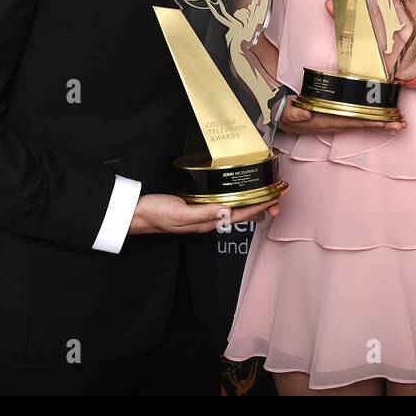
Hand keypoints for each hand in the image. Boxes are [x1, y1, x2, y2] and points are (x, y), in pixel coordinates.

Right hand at [129, 193, 280, 235]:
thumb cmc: (156, 213)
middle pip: (242, 213)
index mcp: (208, 222)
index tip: (276, 196)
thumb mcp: (180, 213)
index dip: (260, 204)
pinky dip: (237, 198)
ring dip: (252, 202)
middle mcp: (209, 219)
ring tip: (267, 194)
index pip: (241, 213)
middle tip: (279, 195)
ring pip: (235, 209)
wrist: (136, 213)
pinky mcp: (197, 206)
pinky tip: (239, 193)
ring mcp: (204, 214)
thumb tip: (228, 210)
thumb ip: (204, 213)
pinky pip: (224, 204)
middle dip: (262, 205)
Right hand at [277, 95, 405, 134]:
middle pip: (363, 124)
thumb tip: (306, 114)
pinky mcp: (337, 118)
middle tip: (402, 124)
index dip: (368, 121)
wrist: (281, 120)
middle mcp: (335, 123)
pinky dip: (372, 119)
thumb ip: (294, 113)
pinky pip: (358, 120)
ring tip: (399, 122)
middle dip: (383, 124)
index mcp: (326, 121)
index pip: (351, 121)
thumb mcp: (286, 113)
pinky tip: (383, 119)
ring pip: (363, 123)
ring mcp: (337, 122)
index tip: (384, 121)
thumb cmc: (286, 114)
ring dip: (381, 122)